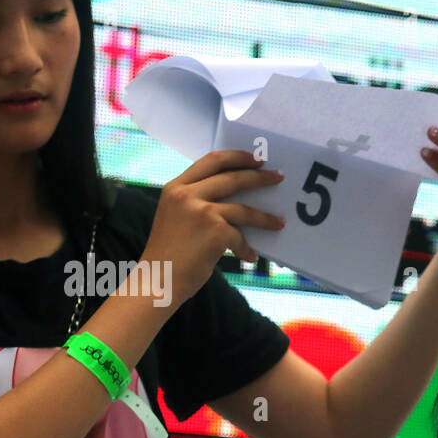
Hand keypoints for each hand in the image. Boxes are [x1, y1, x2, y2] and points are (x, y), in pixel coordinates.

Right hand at [140, 150, 285, 305]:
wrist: (157, 280)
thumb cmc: (169, 254)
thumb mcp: (177, 216)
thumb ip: (196, 202)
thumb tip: (235, 200)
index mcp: (176, 187)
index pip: (211, 160)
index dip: (237, 157)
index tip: (255, 159)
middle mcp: (186, 194)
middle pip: (232, 178)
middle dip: (259, 177)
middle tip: (278, 177)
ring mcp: (201, 212)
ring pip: (243, 209)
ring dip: (265, 218)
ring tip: (280, 223)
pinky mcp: (214, 231)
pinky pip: (240, 237)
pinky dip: (247, 249)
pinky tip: (249, 257)